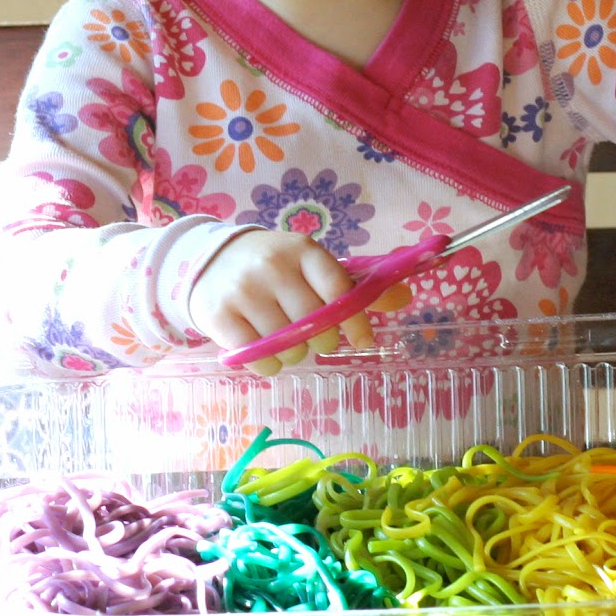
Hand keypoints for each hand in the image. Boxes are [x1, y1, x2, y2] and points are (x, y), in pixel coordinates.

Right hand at [189, 230, 411, 375]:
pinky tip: (264, 349)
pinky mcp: (218, 316)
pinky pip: (260, 360)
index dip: (356, 321)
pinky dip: (270, 365)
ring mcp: (243, 291)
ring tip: (284, 338)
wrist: (210, 260)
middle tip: (312, 334)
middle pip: (316, 325)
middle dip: (322, 339)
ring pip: (289, 347)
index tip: (364, 341)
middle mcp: (273, 266)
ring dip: (295, 353)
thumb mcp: (312, 266)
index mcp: (303, 251)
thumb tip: (405, 298)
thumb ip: (355, 285)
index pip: (340, 290)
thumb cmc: (274, 267)